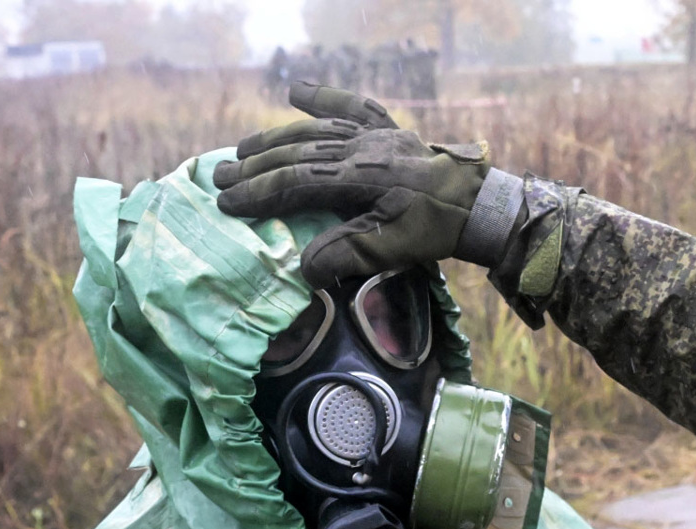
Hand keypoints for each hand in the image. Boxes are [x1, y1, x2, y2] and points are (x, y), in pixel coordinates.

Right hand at [214, 82, 493, 285]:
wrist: (475, 204)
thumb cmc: (432, 230)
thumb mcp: (392, 250)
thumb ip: (346, 256)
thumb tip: (303, 270)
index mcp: (360, 176)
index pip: (297, 181)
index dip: (260, 193)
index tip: (228, 204)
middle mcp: (361, 147)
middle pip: (297, 152)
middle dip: (256, 166)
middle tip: (220, 179)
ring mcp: (374, 133)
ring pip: (313, 129)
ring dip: (275, 138)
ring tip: (243, 149)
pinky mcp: (387, 128)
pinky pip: (351, 106)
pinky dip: (323, 97)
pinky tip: (296, 91)